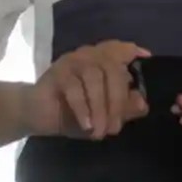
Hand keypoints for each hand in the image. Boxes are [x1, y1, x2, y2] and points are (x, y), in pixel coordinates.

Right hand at [21, 40, 150, 140]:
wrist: (36, 115)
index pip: (119, 49)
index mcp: (102, 60)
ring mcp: (72, 61)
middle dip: (117, 101)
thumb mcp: (104, 114)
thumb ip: (124, 108)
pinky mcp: (57, 72)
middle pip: (112, 69)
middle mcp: (89, 55)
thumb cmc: (73, 112)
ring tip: (99, 132)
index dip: (132, 51)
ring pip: (94, 78)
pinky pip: (74, 88)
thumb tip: (143, 103)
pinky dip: (83, 108)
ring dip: (100, 108)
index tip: (145, 57)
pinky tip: (86, 125)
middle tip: (115, 128)